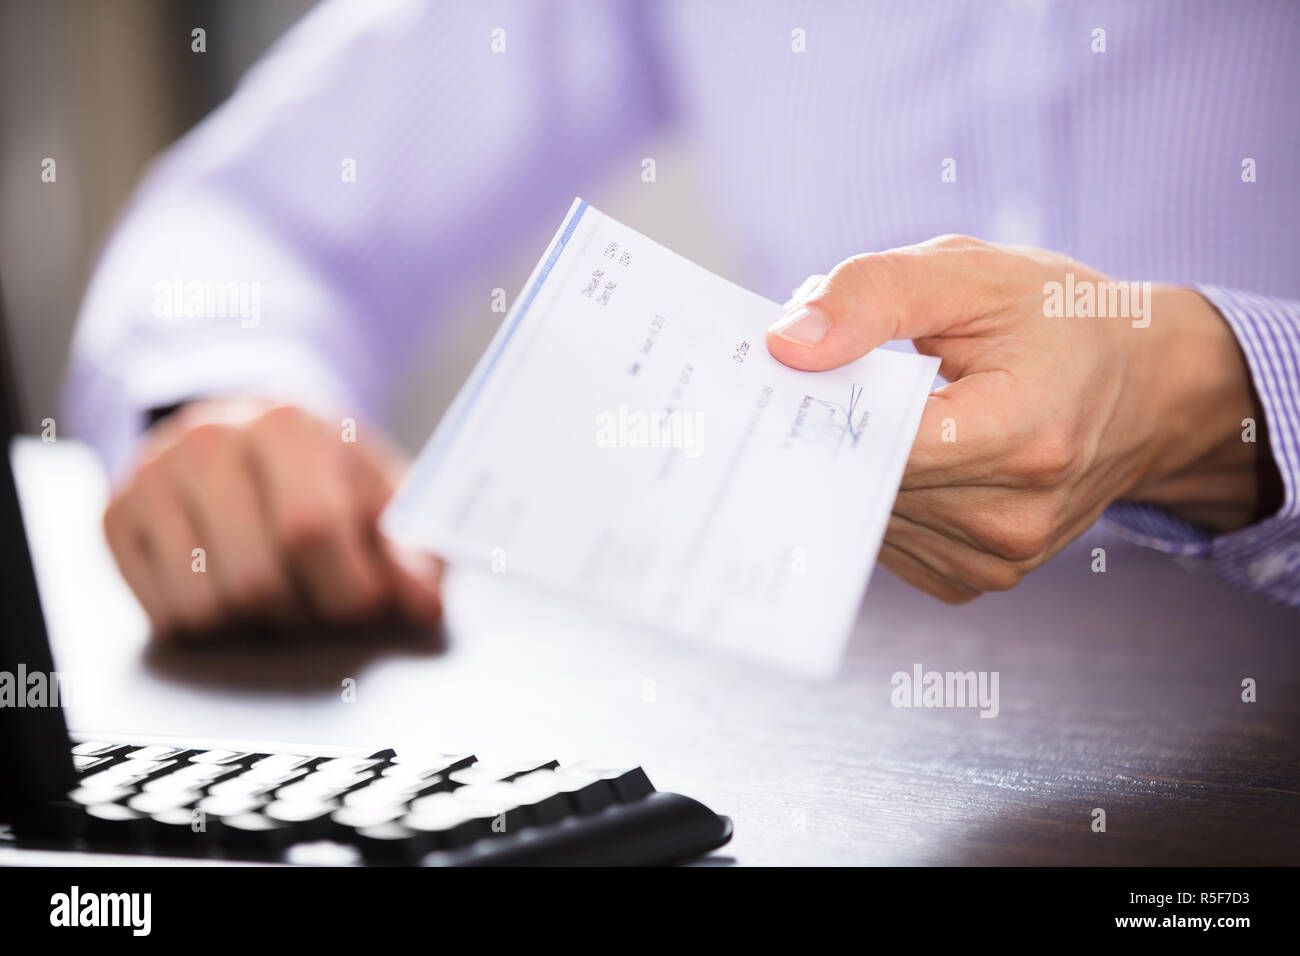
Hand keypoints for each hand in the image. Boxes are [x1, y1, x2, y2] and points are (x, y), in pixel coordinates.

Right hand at [103, 399, 441, 637]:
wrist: (248, 432)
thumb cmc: (327, 472)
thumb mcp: (383, 498)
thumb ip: (412, 553)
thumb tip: (425, 608)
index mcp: (286, 425)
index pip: (310, 530)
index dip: (349, 590)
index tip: (368, 601)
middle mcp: (208, 441)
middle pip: (255, 582)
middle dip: (304, 614)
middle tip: (321, 599)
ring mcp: (151, 478)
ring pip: (206, 609)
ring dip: (255, 626)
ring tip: (279, 590)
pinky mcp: (115, 517)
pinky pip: (163, 616)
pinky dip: (209, 626)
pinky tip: (231, 587)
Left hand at [766, 235, 1264, 601]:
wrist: (1150, 391)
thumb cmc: (1062, 321)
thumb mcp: (976, 275)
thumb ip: (875, 295)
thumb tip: (785, 343)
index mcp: (1022, 435)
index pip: (879, 441)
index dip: (821, 405)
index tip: (783, 374)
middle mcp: (1012, 516)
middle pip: (867, 482)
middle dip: (833, 429)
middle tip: (820, 379)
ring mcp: (999, 559)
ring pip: (870, 516)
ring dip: (857, 464)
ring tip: (884, 410)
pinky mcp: (983, 578)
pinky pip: (892, 542)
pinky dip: (883, 496)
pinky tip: (908, 454)